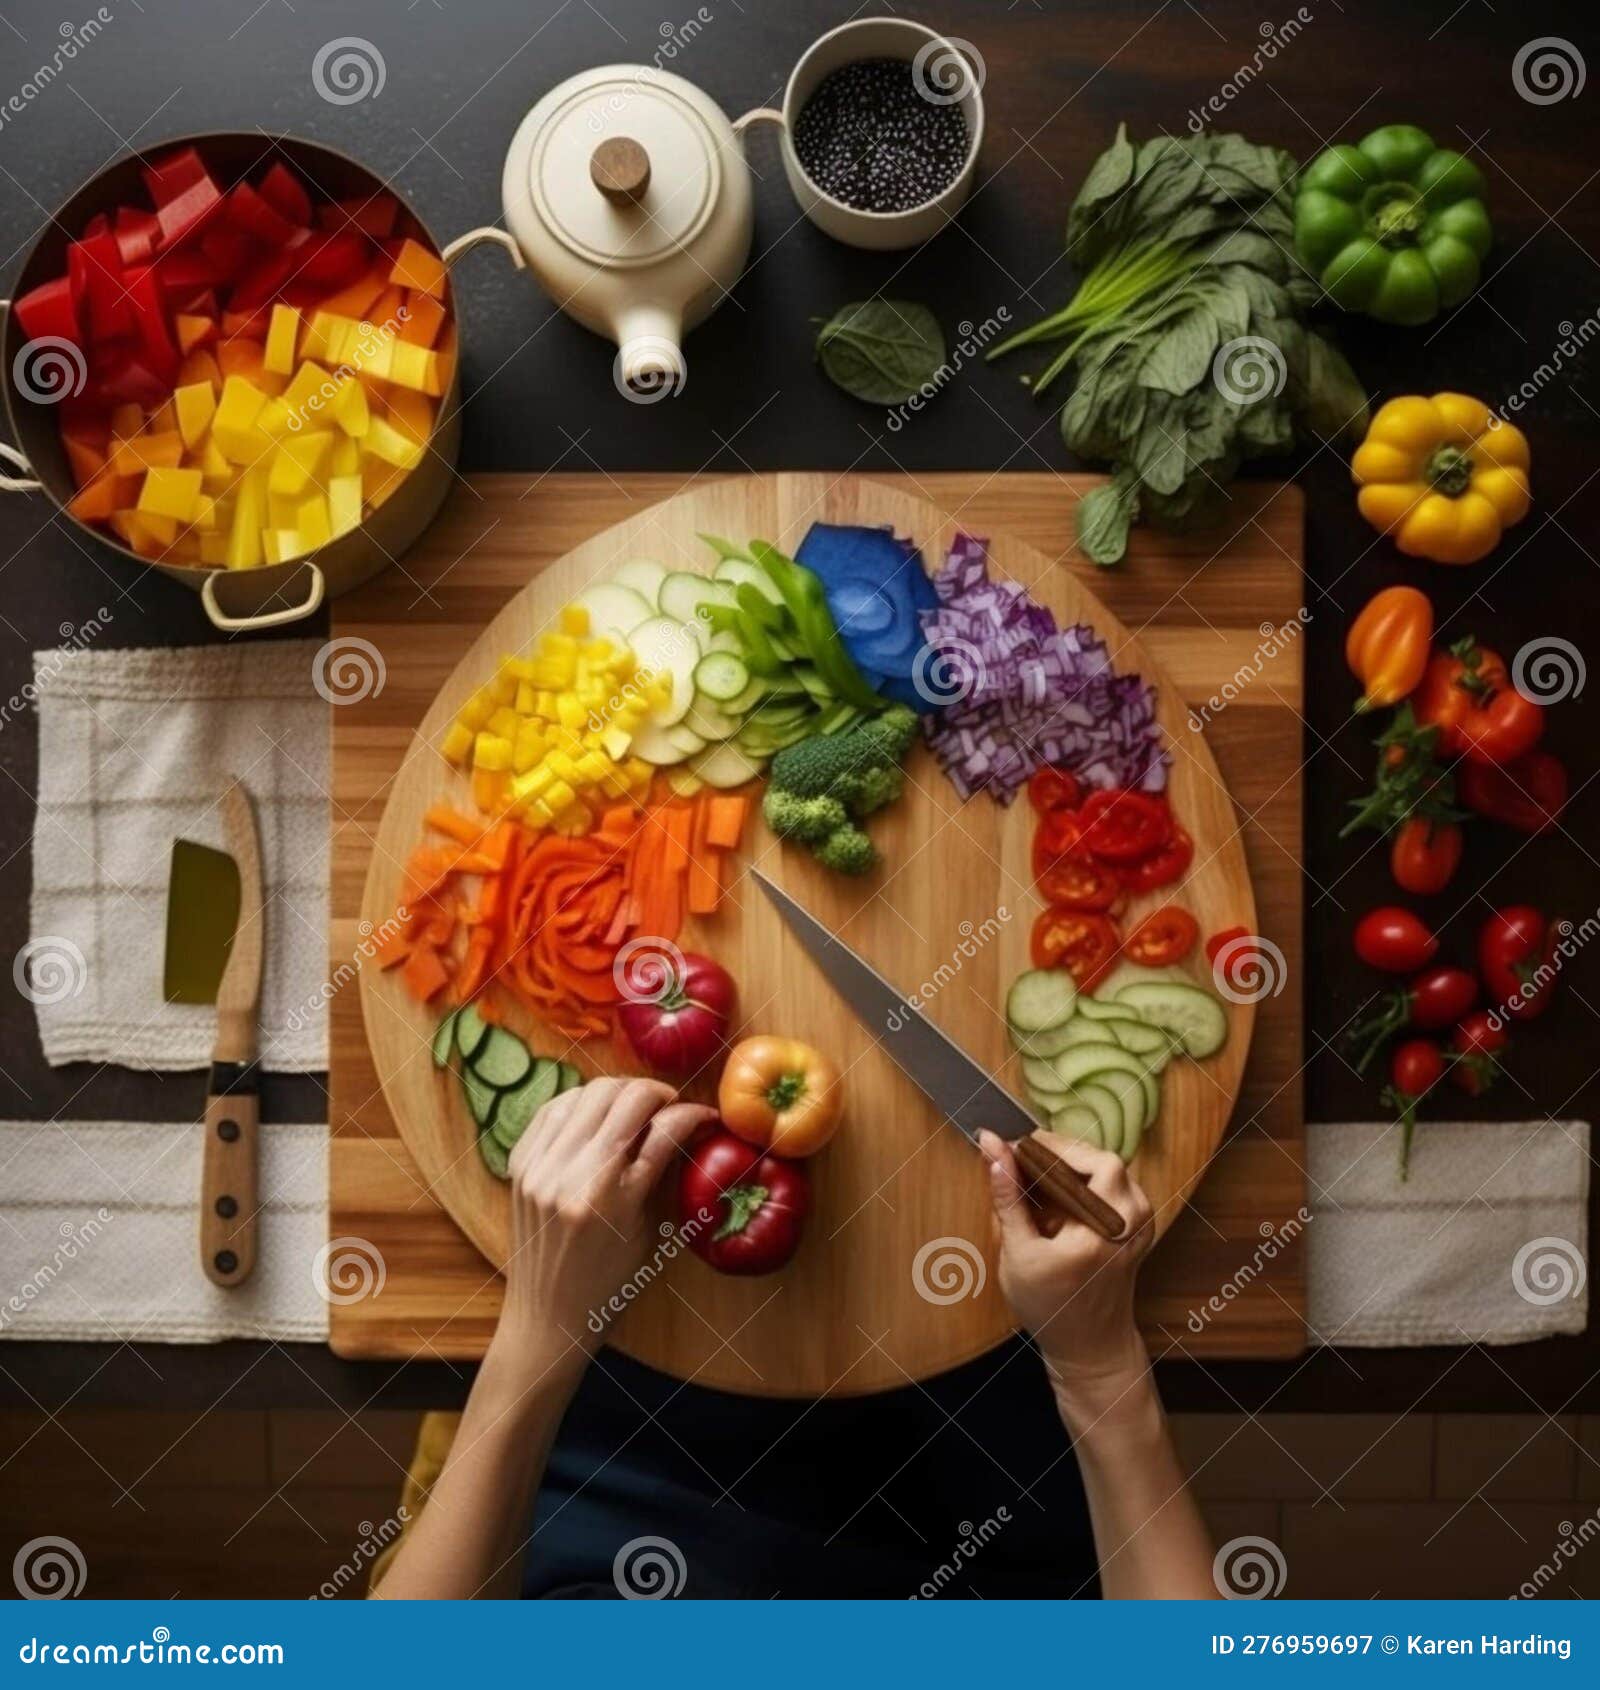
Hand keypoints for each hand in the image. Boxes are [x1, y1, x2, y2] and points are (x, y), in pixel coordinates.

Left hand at [491, 1078, 715, 1386]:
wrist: (547, 1317)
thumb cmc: (609, 1286)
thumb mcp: (650, 1234)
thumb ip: (661, 1174)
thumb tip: (685, 1124)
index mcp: (615, 1201)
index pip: (663, 1130)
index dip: (692, 1114)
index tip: (704, 1114)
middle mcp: (574, 1177)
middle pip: (625, 1098)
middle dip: (657, 1093)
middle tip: (669, 1107)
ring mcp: (541, 1168)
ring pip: (588, 1093)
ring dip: (619, 1092)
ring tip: (634, 1108)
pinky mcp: (520, 1166)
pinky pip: (553, 1109)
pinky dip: (580, 1102)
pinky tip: (596, 1113)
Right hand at [980, 1130, 1154, 1432]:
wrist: (1091, 1344)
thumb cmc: (1050, 1305)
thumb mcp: (1018, 1252)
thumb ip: (1007, 1195)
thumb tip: (991, 1144)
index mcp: (1104, 1229)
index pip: (1087, 1160)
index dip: (1049, 1146)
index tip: (1013, 1144)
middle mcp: (1133, 1221)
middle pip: (1101, 1159)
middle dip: (1059, 1154)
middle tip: (1023, 1159)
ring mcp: (1143, 1221)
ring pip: (1108, 1168)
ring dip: (1072, 1166)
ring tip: (1038, 1177)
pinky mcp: (1141, 1224)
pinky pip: (1114, 1184)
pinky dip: (1085, 1181)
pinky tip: (1059, 1195)